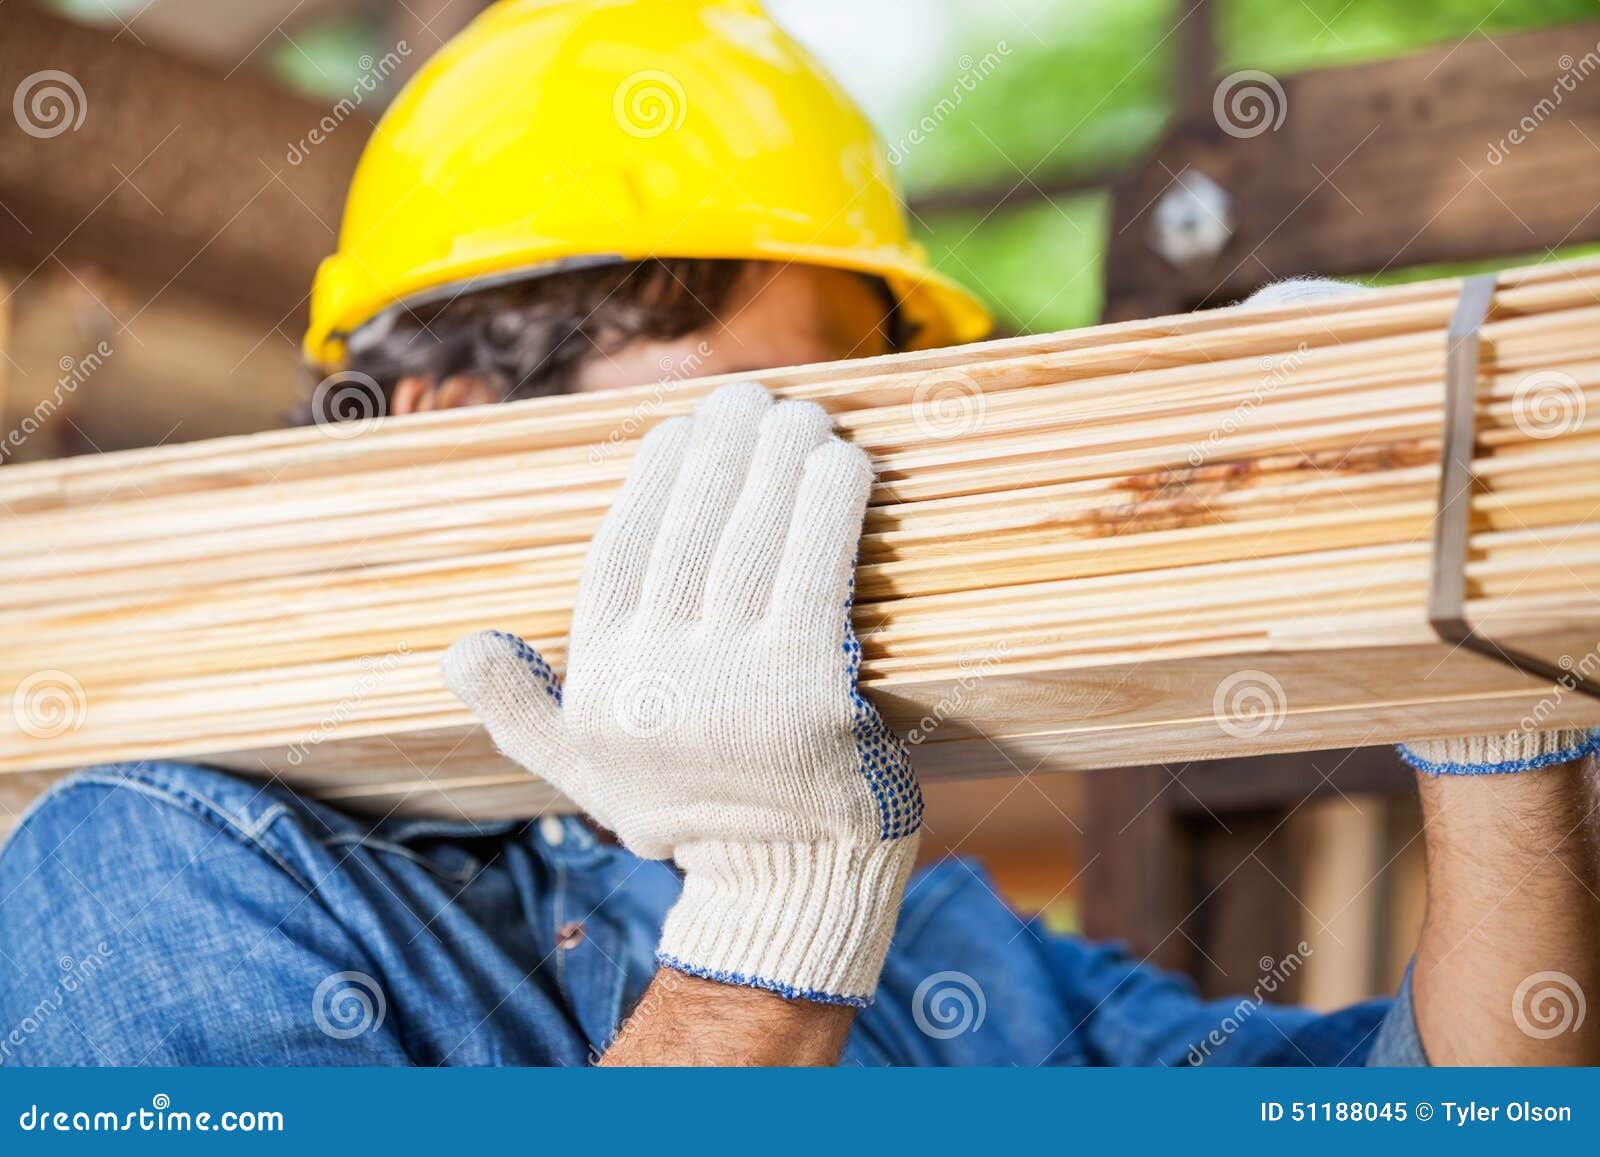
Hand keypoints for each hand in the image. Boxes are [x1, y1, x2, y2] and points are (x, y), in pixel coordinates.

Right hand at [443, 382, 920, 1005]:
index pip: (619, 552)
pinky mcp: (816, 697)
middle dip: (722, 447)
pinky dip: (832, 505)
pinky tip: (844, 461)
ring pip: (754, 540)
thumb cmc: (688, 809)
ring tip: (802, 414)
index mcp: (601, 685)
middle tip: (750, 398)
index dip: (652, 477)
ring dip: (779, 459)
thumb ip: (518, 709)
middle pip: (690, 531)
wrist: (786, 886)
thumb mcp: (582, 772)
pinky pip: (820, 572)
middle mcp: (659, 683)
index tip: (682, 427)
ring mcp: (738, 691)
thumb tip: (457, 647)